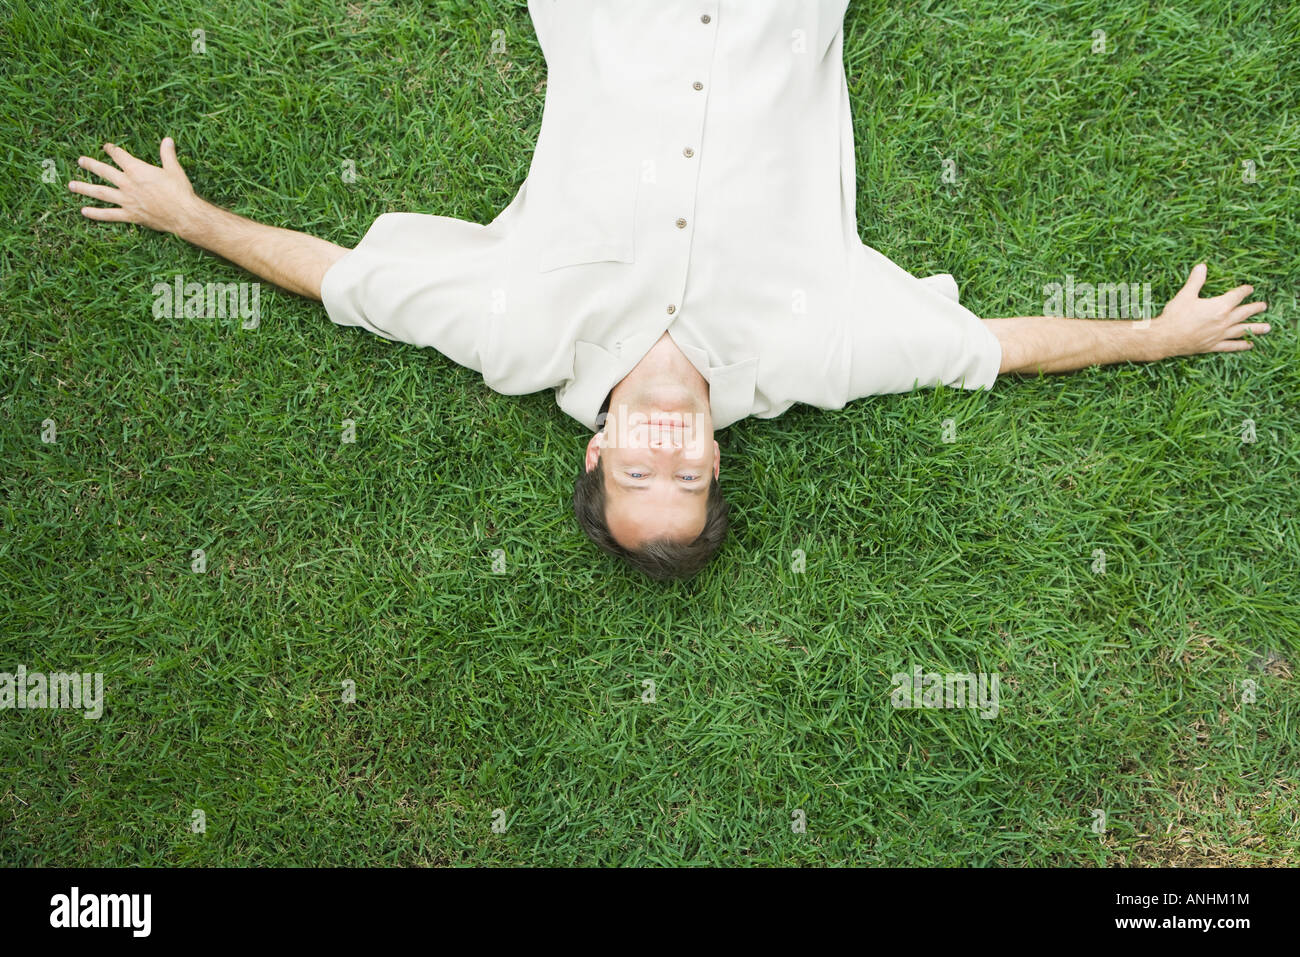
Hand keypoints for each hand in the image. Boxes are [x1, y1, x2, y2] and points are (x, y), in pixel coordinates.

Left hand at [68, 137, 200, 235]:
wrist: (183, 214)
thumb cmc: (180, 191)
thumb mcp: (174, 170)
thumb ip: (167, 154)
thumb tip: (168, 140)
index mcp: (137, 170)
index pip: (120, 156)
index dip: (112, 150)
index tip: (107, 147)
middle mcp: (127, 183)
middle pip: (104, 172)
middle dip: (91, 165)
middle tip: (81, 161)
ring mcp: (126, 200)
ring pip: (100, 192)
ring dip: (84, 188)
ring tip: (71, 185)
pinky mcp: (130, 215)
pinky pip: (109, 215)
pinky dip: (96, 214)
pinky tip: (84, 212)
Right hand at [1152, 263, 1270, 357]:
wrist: (1165, 338)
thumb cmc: (1175, 315)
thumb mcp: (1185, 295)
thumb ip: (1196, 281)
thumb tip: (1202, 266)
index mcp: (1219, 306)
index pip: (1237, 296)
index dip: (1244, 291)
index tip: (1250, 289)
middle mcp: (1224, 321)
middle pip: (1244, 313)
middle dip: (1255, 308)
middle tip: (1264, 306)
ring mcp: (1220, 335)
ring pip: (1243, 330)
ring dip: (1256, 328)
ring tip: (1267, 328)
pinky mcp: (1213, 346)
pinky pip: (1231, 346)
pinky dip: (1241, 345)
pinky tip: (1250, 345)